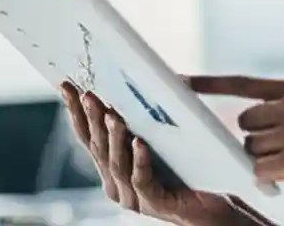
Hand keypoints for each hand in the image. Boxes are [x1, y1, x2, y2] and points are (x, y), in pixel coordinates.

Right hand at [60, 82, 269, 225]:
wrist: (217, 206)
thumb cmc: (191, 171)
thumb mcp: (166, 139)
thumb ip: (151, 117)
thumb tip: (151, 76)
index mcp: (113, 166)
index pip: (89, 136)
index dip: (76, 111)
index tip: (66, 85)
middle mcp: (117, 183)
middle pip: (98, 147)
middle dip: (91, 119)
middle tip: (88, 94)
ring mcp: (134, 197)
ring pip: (117, 163)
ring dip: (113, 137)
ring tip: (112, 114)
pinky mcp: (156, 204)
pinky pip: (142, 180)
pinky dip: (140, 160)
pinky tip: (140, 142)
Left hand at [189, 76, 283, 205]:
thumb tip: (250, 126)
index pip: (245, 83)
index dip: (210, 83)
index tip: (181, 81)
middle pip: (244, 123)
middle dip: (254, 140)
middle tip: (279, 152)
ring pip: (250, 149)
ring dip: (264, 162)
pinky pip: (260, 171)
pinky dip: (269, 179)